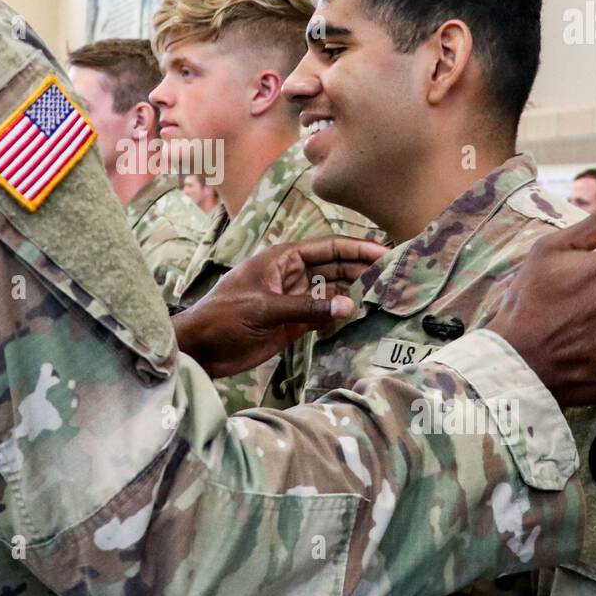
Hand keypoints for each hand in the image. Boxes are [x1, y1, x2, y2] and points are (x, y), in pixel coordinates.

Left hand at [173, 235, 385, 378]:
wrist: (199, 349)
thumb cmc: (223, 318)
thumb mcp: (265, 308)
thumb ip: (308, 307)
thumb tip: (350, 305)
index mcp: (283, 259)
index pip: (328, 247)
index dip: (357, 248)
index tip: (385, 252)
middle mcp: (293, 275)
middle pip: (336, 267)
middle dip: (363, 269)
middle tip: (396, 276)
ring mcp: (295, 298)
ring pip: (333, 291)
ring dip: (356, 292)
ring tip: (387, 296)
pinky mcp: (294, 323)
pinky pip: (325, 314)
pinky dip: (342, 314)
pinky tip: (363, 315)